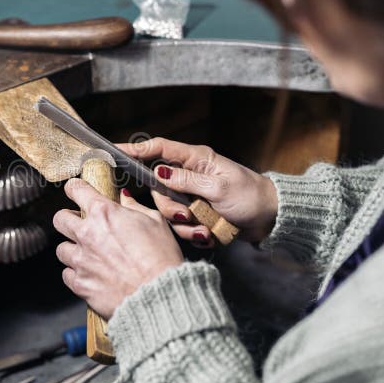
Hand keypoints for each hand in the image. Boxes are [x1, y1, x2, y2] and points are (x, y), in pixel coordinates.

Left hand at [53, 178, 183, 318]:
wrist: (159, 295)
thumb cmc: (162, 258)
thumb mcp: (156, 222)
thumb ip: (135, 207)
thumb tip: (125, 198)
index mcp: (104, 213)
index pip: (76, 190)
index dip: (75, 188)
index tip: (76, 191)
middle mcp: (87, 234)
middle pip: (59, 219)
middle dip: (68, 219)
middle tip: (81, 225)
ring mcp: (80, 260)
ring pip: (61, 249)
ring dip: (73, 249)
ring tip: (88, 255)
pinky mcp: (80, 284)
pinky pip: (67, 275)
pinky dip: (76, 274)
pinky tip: (91, 274)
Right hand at [117, 138, 277, 245]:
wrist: (270, 218)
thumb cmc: (250, 196)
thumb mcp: (219, 187)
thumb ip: (187, 180)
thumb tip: (159, 170)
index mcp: (195, 160)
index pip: (158, 149)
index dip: (135, 149)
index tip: (113, 149)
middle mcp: (189, 177)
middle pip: (159, 190)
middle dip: (172, 208)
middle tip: (191, 215)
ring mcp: (191, 197)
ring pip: (168, 212)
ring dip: (187, 225)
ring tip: (208, 227)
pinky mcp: (195, 215)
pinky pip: (181, 227)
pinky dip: (195, 234)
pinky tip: (211, 233)